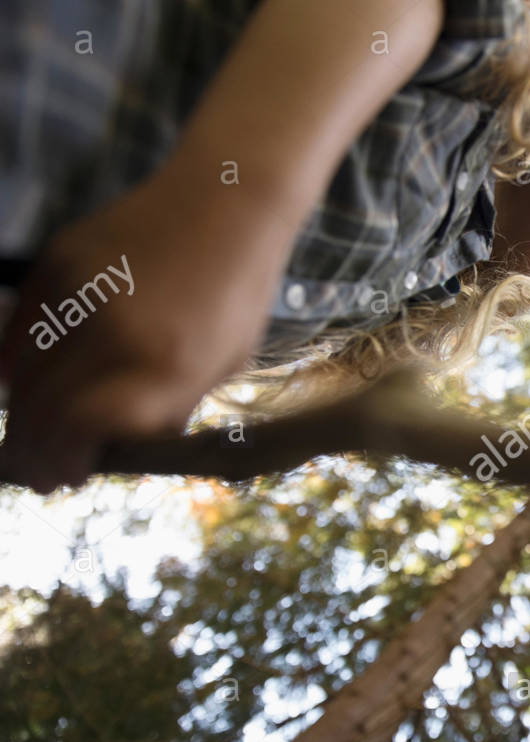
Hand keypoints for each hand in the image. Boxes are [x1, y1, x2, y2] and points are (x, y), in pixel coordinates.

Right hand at [0, 163, 292, 492]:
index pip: (86, 427)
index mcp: (169, 365)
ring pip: (23, 372)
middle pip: (46, 408)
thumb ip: (167, 407)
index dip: (66, 461)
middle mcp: (118, 332)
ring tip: (30, 440)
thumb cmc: (236, 293)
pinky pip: (19, 327)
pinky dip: (15, 364)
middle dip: (34, 451)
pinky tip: (22, 388)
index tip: (65, 479)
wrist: (226, 203)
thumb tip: (112, 447)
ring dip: (22, 414)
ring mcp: (82, 293)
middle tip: (35, 474)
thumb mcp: (222, 365)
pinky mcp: (59, 261)